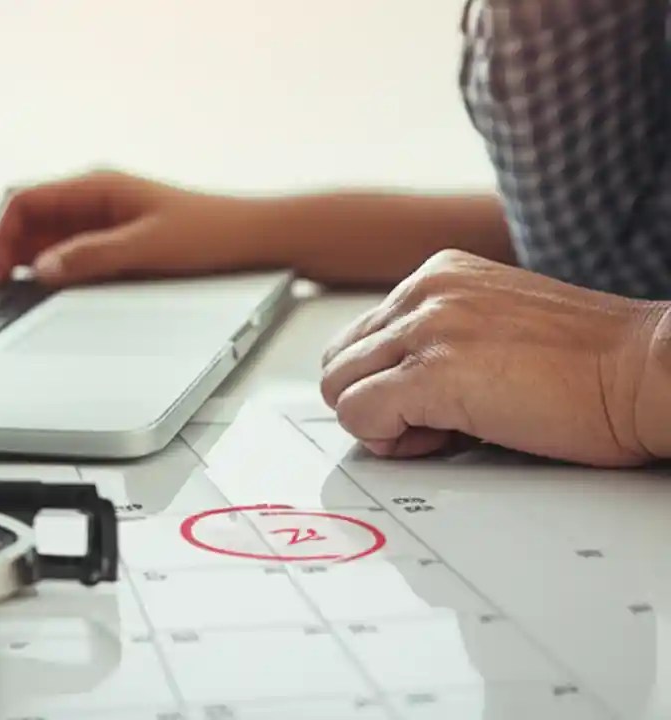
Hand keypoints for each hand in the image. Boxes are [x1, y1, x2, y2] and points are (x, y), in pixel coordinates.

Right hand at [0, 171, 252, 284]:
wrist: (253, 238)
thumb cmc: (210, 233)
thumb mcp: (146, 248)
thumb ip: (91, 256)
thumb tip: (42, 267)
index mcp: (96, 185)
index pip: (25, 198)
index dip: (3, 233)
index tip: (0, 270)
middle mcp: (95, 197)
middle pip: (30, 216)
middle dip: (12, 248)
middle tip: (8, 286)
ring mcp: (103, 218)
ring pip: (47, 235)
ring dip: (33, 259)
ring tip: (29, 292)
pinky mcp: (115, 239)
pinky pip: (71, 249)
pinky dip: (56, 267)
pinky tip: (59, 289)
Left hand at [320, 249, 668, 466]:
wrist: (646, 372)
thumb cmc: (590, 364)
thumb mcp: (496, 327)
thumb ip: (441, 340)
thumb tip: (394, 385)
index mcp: (438, 275)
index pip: (362, 336)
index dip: (388, 380)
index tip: (431, 400)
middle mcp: (425, 292)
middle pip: (340, 361)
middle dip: (373, 401)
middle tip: (429, 424)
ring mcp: (426, 328)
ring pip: (338, 388)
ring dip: (379, 422)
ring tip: (439, 431)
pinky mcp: (431, 373)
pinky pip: (358, 415)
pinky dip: (390, 441)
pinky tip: (442, 440)